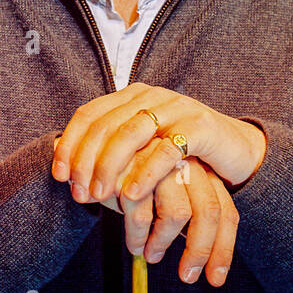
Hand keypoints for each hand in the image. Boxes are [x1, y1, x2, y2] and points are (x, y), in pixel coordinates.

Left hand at [51, 83, 264, 206]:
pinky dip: (145, 172)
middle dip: (86, 162)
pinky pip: (166, 149)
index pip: (89, 114)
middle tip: (79, 194)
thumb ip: (109, 150)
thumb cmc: (180, 153)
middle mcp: (151, 97)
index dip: (70, 144)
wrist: (233, 148)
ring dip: (110, 167)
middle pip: (105, 125)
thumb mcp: (141, 148)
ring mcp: (176, 108)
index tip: (59, 176)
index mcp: (132, 96)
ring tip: (100, 196)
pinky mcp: (199, 127)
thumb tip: (64, 168)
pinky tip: (132, 193)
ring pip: (131, 133)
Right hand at [102, 156, 238, 285]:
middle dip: (199, 251)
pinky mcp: (134, 170)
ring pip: (178, 214)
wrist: (99, 151)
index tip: (216, 279)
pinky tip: (134, 245)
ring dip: (163, 243)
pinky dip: (138, 237)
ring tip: (151, 255)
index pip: (225, 212)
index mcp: (204, 173)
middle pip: (209, 213)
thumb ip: (186, 215)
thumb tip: (200, 256)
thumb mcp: (167, 195)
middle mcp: (188, 165)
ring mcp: (162, 165)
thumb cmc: (136, 179)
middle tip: (187, 276)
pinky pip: (142, 215)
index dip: (223, 249)